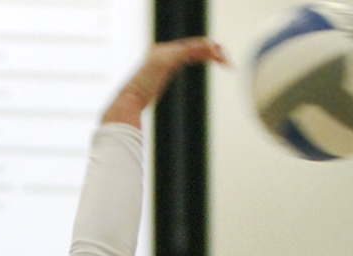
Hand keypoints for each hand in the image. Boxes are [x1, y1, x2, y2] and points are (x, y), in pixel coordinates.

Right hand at [102, 38, 227, 126]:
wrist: (126, 105)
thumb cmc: (132, 108)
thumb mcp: (146, 100)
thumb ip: (149, 98)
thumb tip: (148, 111)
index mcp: (158, 60)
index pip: (184, 51)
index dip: (201, 53)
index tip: (216, 60)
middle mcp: (161, 52)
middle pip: (191, 46)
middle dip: (210, 51)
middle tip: (226, 59)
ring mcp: (164, 53)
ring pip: (194, 46)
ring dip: (213, 52)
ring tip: (226, 61)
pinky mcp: (168, 58)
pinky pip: (192, 50)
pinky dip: (207, 52)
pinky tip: (218, 57)